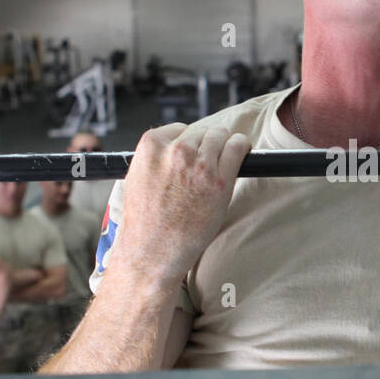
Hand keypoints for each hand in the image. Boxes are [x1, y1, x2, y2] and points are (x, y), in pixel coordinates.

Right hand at [113, 123, 250, 286]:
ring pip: (221, 135)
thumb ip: (157, 156)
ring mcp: (199, 166)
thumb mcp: (138, 176)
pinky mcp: (220, 181)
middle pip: (202, 131)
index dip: (188, 142)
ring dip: (224, 145)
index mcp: (151, 146)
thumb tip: (180, 143)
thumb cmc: (145, 220)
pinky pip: (238, 147)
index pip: (180, 128)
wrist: (152, 250)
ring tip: (222, 162)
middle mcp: (176, 151)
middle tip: (206, 164)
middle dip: (206, 144)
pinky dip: (241, 147)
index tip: (191, 155)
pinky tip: (241, 153)